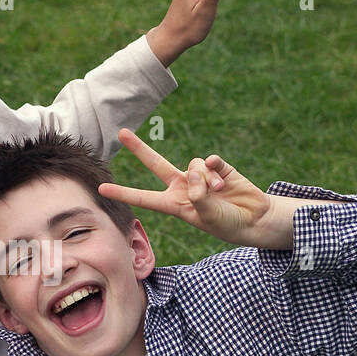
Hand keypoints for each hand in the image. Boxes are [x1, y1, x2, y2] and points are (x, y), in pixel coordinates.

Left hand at [100, 128, 270, 244]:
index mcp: (173, 204)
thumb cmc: (227, 223)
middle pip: (155, 163)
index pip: (143, 197)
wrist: (254, 219)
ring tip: (218, 193)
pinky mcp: (217, 168)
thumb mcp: (208, 215)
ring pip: (193, 165)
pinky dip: (216, 170)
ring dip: (206, 180)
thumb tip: (195, 171)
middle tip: (122, 132)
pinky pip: (210, 161)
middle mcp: (182, 187)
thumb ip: (198, 194)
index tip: (101, 188)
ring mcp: (199, 176)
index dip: (123, 192)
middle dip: (139, 148)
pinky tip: (223, 180)